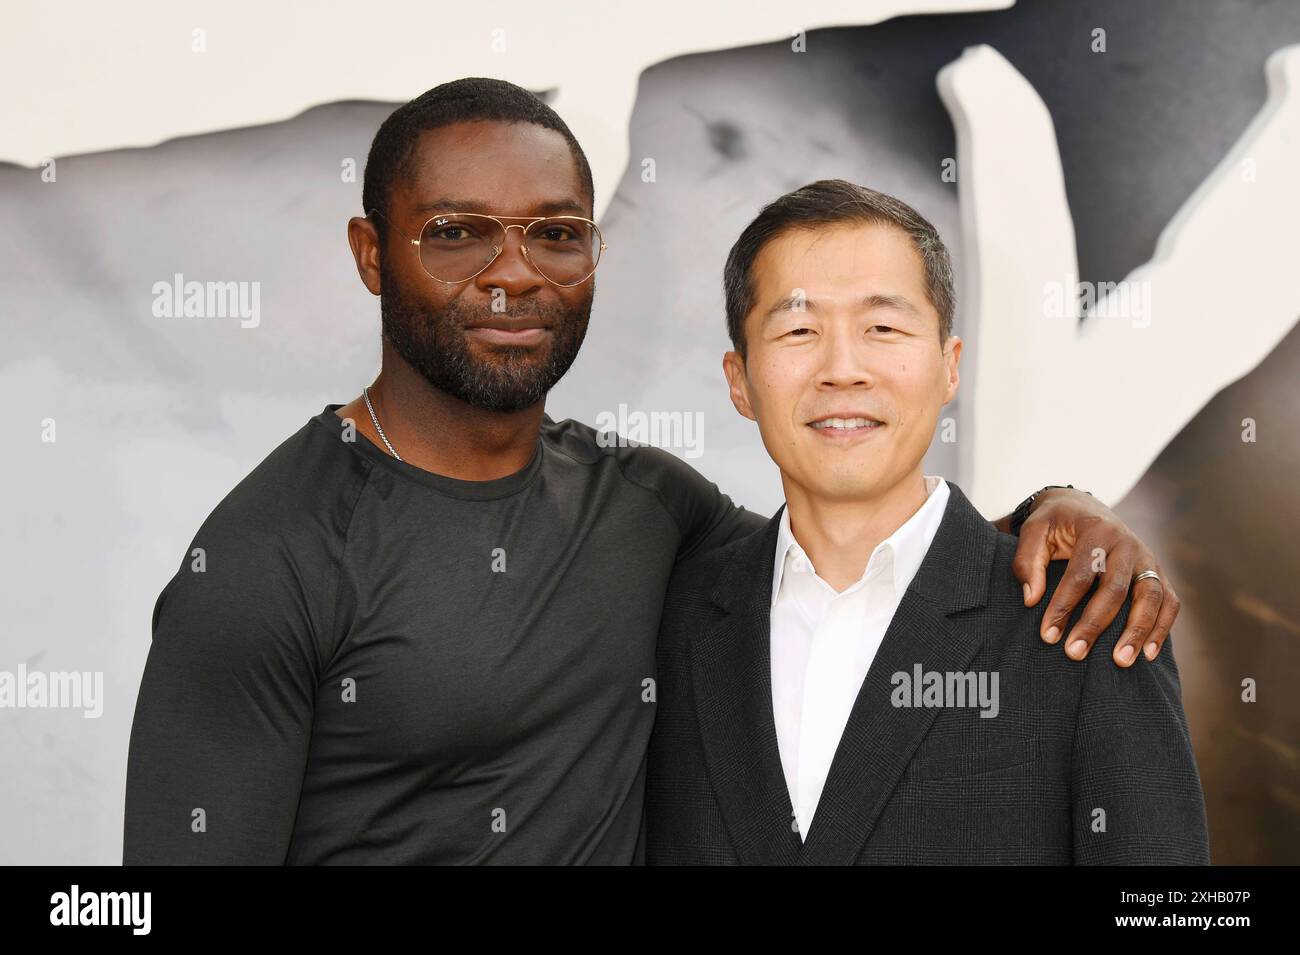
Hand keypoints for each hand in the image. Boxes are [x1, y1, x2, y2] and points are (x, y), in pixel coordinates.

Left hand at [1010, 488, 1179, 666]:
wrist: (1083, 507)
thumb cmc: (1055, 524)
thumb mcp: (1034, 531)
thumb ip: (1027, 562)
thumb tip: (1031, 600)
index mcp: (1095, 530)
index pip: (1080, 574)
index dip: (1063, 606)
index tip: (1047, 635)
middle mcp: (1127, 543)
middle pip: (1116, 589)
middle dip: (1094, 624)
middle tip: (1074, 653)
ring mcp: (1147, 558)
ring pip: (1151, 596)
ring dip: (1137, 631)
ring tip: (1121, 661)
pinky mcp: (1158, 572)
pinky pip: (1169, 601)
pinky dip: (1162, 627)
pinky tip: (1148, 654)